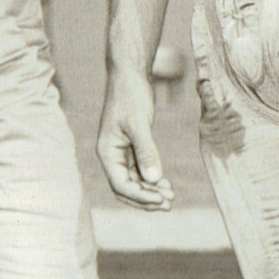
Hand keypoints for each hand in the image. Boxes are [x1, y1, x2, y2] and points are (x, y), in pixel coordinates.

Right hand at [97, 69, 174, 209]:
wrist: (131, 75)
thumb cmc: (131, 95)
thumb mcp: (139, 123)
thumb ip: (146, 152)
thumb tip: (154, 179)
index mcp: (106, 151)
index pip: (120, 184)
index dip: (140, 195)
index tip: (160, 200)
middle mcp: (112, 154)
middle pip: (126, 188)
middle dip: (146, 197)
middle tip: (168, 203)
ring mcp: (122, 151)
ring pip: (135, 181)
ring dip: (151, 190)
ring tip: (171, 195)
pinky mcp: (132, 146)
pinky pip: (141, 170)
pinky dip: (153, 179)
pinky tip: (166, 184)